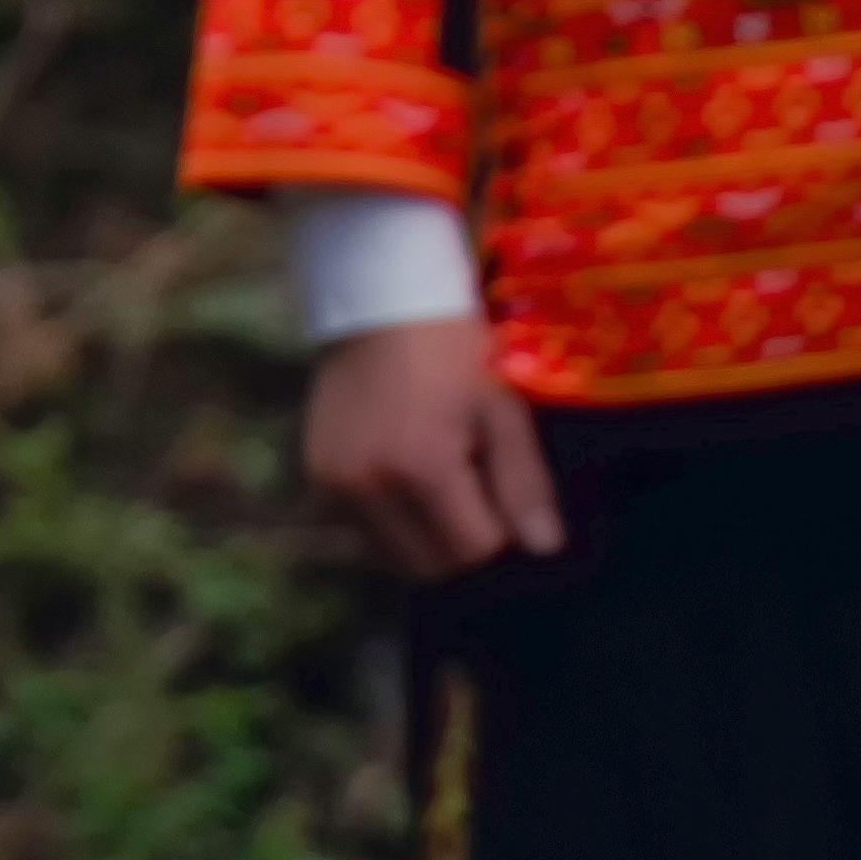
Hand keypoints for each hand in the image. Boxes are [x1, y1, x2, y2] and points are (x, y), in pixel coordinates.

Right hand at [304, 315, 565, 583]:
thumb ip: (523, 482)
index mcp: (421, 468)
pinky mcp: (316, 475)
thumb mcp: (501, 405)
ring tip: (438, 482)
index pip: (473, 550)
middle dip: (461, 542)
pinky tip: (405, 477)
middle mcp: (368, 488)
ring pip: (392, 555)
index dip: (499, 529)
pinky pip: (363, 529)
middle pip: (429, 565)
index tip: (501, 485)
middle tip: (474, 487)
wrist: (380, 294)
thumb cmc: (453, 343)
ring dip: (424, 538)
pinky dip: (391, 520)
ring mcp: (334, 485)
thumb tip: (544, 550)